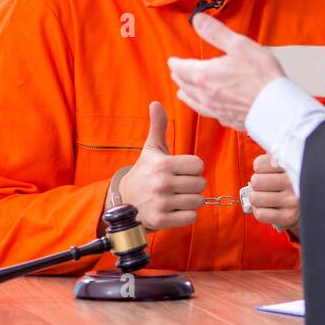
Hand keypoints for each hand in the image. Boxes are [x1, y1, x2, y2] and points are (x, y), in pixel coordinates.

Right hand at [117, 101, 206, 228]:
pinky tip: (174, 209)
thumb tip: (156, 103)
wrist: (123, 202)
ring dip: (190, 200)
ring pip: (198, 201)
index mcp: (163, 164)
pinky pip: (191, 217)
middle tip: (178, 185)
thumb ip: (158, 126)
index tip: (181, 170)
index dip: (193, 168)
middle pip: (201, 184)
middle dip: (192, 185)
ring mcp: (162, 203)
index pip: (199, 165)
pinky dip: (186, 215)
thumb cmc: (144, 173)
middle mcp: (162, 183)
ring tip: (176, 197)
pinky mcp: (162, 220)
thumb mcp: (151, 149)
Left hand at [168, 13, 285, 131]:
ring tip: (183, 91)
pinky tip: (207, 106)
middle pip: (184, 85)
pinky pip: (207, 112)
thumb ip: (215, 32)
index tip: (172, 61)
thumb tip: (198, 20)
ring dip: (186, 93)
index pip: (181, 68)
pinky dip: (201, 106)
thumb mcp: (239, 45)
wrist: (276, 106)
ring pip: (193, 101)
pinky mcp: (227, 118)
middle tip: (177, 72)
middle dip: (179, 77)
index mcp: (204, 75)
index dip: (175, 63)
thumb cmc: (261, 77)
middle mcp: (205, 94)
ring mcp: (215, 109)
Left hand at [248, 153, 299, 234]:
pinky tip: (269, 208)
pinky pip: (260, 214)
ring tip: (268, 196)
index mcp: (293, 164)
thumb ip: (274, 157)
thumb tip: (256, 158)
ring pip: (255, 198)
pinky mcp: (289, 217)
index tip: (269, 172)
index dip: (260, 169)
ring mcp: (293, 201)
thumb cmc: (292, 180)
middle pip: (255, 181)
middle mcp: (294, 182)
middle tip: (268, 186)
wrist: (312, 204)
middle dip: (258, 184)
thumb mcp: (287, 163)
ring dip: (258, 198)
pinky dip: (260, 212)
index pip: (258, 164)